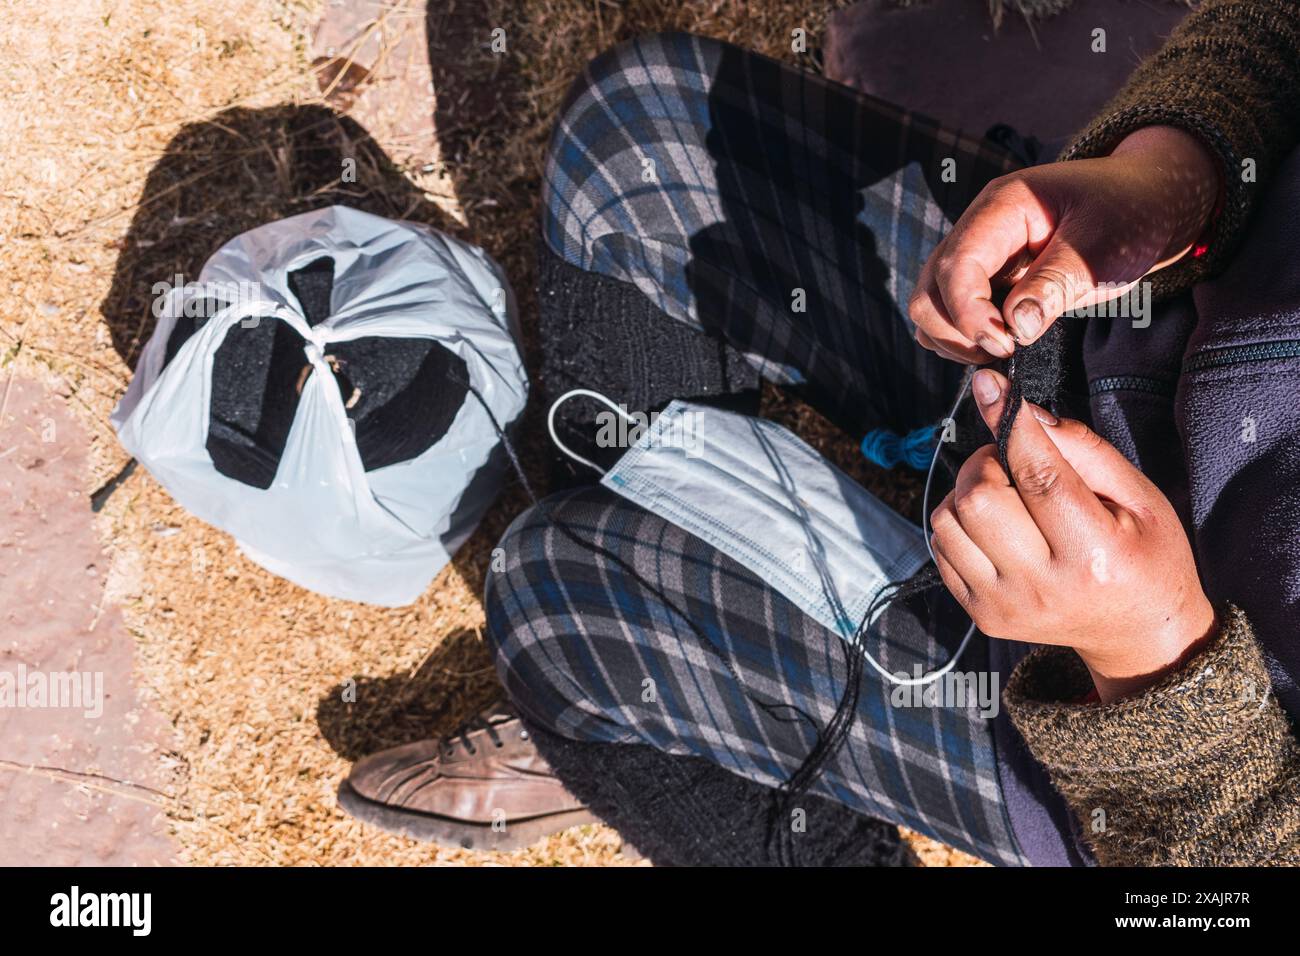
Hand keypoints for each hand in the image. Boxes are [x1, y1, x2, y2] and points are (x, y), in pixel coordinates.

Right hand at [909, 126, 1219, 363]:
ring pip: (931, 308)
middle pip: (929, 291)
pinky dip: (964, 339)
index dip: (969, 312)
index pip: (956, 265)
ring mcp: (977, 257)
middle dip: (957, 331)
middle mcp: (977, 230)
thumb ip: (1055, 284)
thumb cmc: (1130, 213)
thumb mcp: (1103, 246)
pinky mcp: (986, 280)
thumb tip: (1014, 327)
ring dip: (956, 340)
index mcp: (1001, 209)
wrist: (1148, 201)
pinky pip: (950, 316)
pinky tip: (1002, 343)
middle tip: (1006, 351)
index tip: (1004, 344)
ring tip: (1004, 350)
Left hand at [929, 368, 1215, 701]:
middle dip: (987, 462)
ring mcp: (1005, 605)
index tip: (991, 386)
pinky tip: (995, 527)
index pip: (1039, 477)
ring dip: (969, 492)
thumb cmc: (1145, 557)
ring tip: (1007, 496)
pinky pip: (941, 546)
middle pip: (979, 499)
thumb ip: (1085, 450)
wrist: (1137, 634)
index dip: (1010, 425)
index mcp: (1093, 556)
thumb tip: (1025, 411)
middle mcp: (1042, 587)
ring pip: (949, 520)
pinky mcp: (980, 614)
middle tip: (1012, 462)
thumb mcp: (1140, 498)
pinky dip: (959, 523)